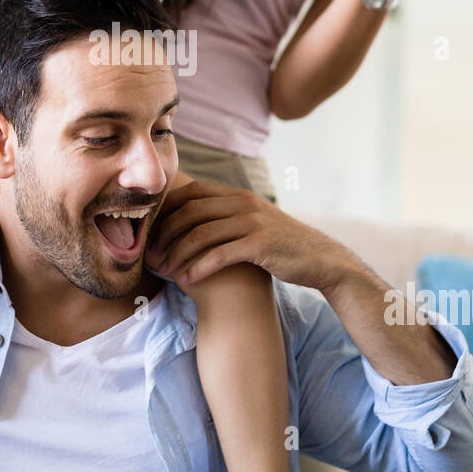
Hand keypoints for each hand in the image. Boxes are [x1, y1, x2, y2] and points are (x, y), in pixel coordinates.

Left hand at [144, 180, 355, 290]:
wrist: (320, 259)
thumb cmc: (281, 245)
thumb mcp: (254, 222)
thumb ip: (228, 216)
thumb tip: (193, 220)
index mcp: (239, 195)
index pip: (192, 192)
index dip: (167, 209)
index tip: (151, 230)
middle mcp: (244, 203)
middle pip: (191, 211)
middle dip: (166, 233)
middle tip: (152, 255)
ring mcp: (253, 222)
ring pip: (201, 233)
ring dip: (178, 253)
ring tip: (164, 270)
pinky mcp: (260, 245)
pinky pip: (220, 254)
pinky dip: (198, 267)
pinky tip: (186, 279)